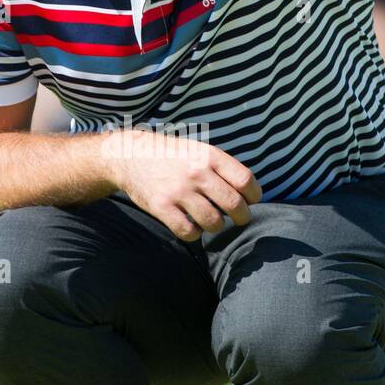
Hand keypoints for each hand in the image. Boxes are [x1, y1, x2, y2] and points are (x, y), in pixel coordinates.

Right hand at [104, 128, 260, 240]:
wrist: (131, 155)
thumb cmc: (172, 156)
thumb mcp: (199, 150)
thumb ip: (222, 168)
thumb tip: (249, 194)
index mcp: (209, 156)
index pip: (246, 181)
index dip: (254, 196)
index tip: (250, 201)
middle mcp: (196, 172)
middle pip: (234, 205)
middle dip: (242, 217)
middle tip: (239, 219)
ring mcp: (178, 191)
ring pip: (214, 222)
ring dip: (217, 226)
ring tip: (212, 220)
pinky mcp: (161, 207)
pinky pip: (189, 232)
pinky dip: (195, 234)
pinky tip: (192, 226)